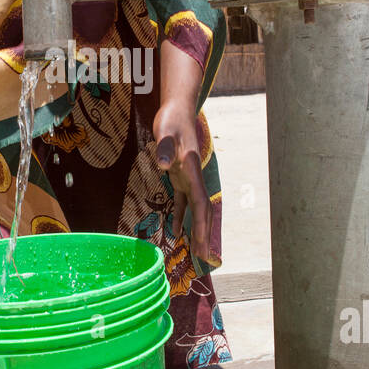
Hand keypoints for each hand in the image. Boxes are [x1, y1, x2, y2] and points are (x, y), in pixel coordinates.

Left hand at [153, 99, 212, 262]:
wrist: (177, 109)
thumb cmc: (171, 120)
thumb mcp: (165, 132)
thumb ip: (164, 148)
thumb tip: (163, 165)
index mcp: (192, 171)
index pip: (200, 204)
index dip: (203, 226)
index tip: (203, 245)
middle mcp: (193, 178)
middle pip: (202, 211)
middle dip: (204, 235)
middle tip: (204, 259)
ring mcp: (188, 178)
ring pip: (195, 209)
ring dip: (196, 229)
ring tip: (196, 252)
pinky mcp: (180, 175)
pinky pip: (183, 201)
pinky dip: (181, 216)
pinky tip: (176, 229)